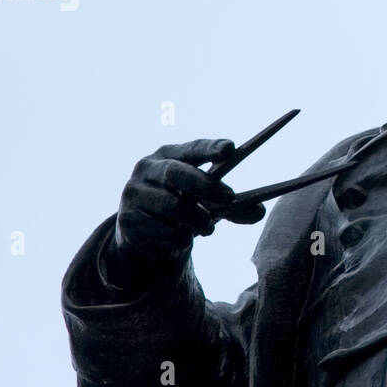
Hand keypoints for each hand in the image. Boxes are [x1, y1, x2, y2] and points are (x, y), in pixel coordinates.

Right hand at [103, 139, 267, 287]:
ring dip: (196, 220)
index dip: (210, 148)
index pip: (192, 148)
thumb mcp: (206, 203)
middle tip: (230, 198)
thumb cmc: (179, 207)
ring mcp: (133, 193)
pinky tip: (181, 239)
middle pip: (176, 173)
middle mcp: (147, 168)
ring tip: (206, 228)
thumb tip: (260, 212)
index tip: (231, 148)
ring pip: (171, 206)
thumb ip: (232, 206)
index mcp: (169, 155)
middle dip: (205, 186)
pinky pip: (161, 230)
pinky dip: (178, 238)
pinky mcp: (126, 219)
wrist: (141, 234)